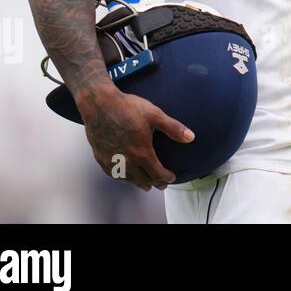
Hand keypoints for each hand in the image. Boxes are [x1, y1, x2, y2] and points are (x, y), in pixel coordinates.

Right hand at [77, 82, 193, 190]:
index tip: (171, 178)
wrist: (100, 105)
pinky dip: (123, 178)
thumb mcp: (155, 115)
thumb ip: (174, 128)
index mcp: (142, 153)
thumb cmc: (128, 108)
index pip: (157, 173)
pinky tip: (125, 176)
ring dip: (139, 183)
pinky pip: (114, 174)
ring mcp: (113, 161)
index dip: (166, 177)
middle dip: (155, 183)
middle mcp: (127, 161)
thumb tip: (191, 137)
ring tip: (145, 185)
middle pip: (143, 179)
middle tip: (161, 185)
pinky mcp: (101, 158)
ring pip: (128, 179)